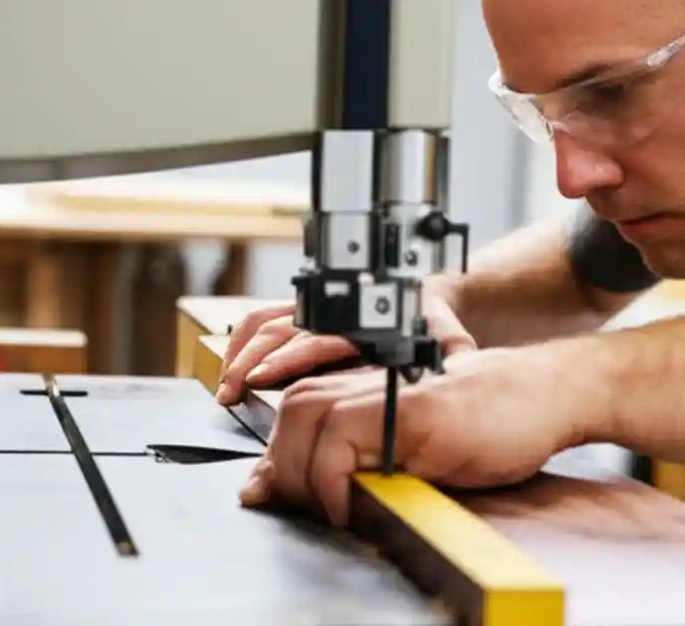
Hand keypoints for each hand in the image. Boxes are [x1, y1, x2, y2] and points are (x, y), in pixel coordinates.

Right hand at [216, 294, 477, 405]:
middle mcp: (332, 309)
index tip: (263, 378)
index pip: (318, 335)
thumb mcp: (447, 336)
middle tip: (236, 391)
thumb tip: (455, 359)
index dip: (288, 358)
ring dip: (241, 353)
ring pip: (266, 322)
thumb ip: (450, 348)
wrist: (422, 294)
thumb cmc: (430, 320)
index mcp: (364, 315)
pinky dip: (241, 342)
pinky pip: (261, 320)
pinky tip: (232, 369)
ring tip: (229, 387)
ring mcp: (312, 308)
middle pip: (282, 329)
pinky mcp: (299, 313)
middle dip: (254, 360)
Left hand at [237, 344, 605, 526]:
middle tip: (305, 508)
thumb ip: (373, 457)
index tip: (274, 493)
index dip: (281, 453)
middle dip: (284, 464)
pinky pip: (342, 439)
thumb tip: (324, 493)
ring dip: (302, 471)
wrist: (548, 396)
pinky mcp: (413, 409)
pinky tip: (349, 506)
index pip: (300, 407)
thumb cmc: (494, 422)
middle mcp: (375, 379)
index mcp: (375, 386)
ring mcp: (393, 390)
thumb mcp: (423, 446)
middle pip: (294, 409)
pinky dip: (330, 478)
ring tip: (327, 508)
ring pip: (306, 415)